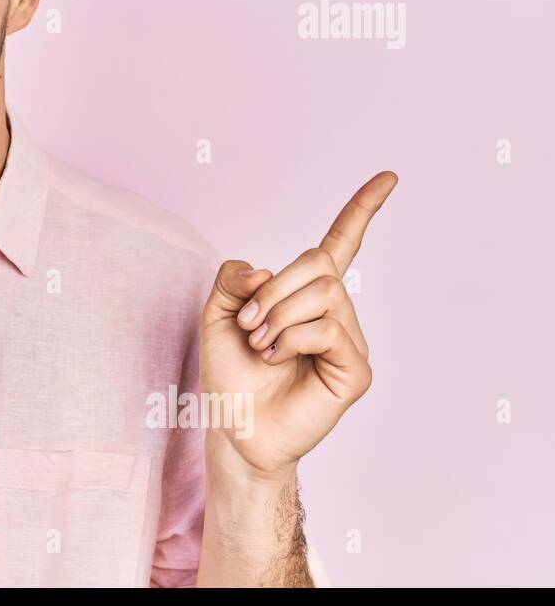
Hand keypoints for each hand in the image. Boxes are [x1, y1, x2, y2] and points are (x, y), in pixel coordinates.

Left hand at [200, 171, 397, 480]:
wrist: (232, 427)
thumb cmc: (229, 374)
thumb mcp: (216, 315)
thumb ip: (232, 280)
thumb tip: (265, 269)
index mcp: (306, 294)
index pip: (341, 244)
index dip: (361, 210)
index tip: (388, 177)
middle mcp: (335, 312)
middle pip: (319, 262)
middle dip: (274, 288)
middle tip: (248, 324)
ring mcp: (349, 340)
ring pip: (324, 293)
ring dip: (278, 315)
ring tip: (260, 346)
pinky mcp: (355, 370)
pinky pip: (329, 329)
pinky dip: (292, 338)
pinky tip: (277, 359)